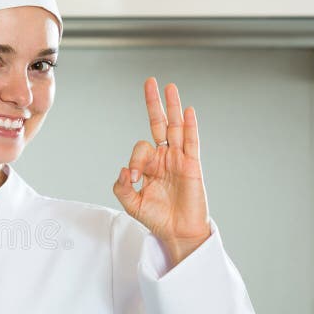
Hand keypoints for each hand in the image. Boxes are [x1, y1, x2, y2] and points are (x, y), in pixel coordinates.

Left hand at [113, 77, 211, 266]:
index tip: (134, 178)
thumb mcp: (130, 203)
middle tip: (150, 82)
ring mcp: (179, 159)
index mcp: (149, 165)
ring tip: (170, 87)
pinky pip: (191, 142)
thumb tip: (124, 169)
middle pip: (159, 124)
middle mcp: (164, 157)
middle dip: (154, 104)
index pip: (140, 148)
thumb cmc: (156, 218)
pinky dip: (190, 126)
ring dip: (173, 107)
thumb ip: (121, 187)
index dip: (135, 160)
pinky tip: (187, 111)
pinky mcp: (192, 165)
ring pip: (176, 127)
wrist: (177, 232)